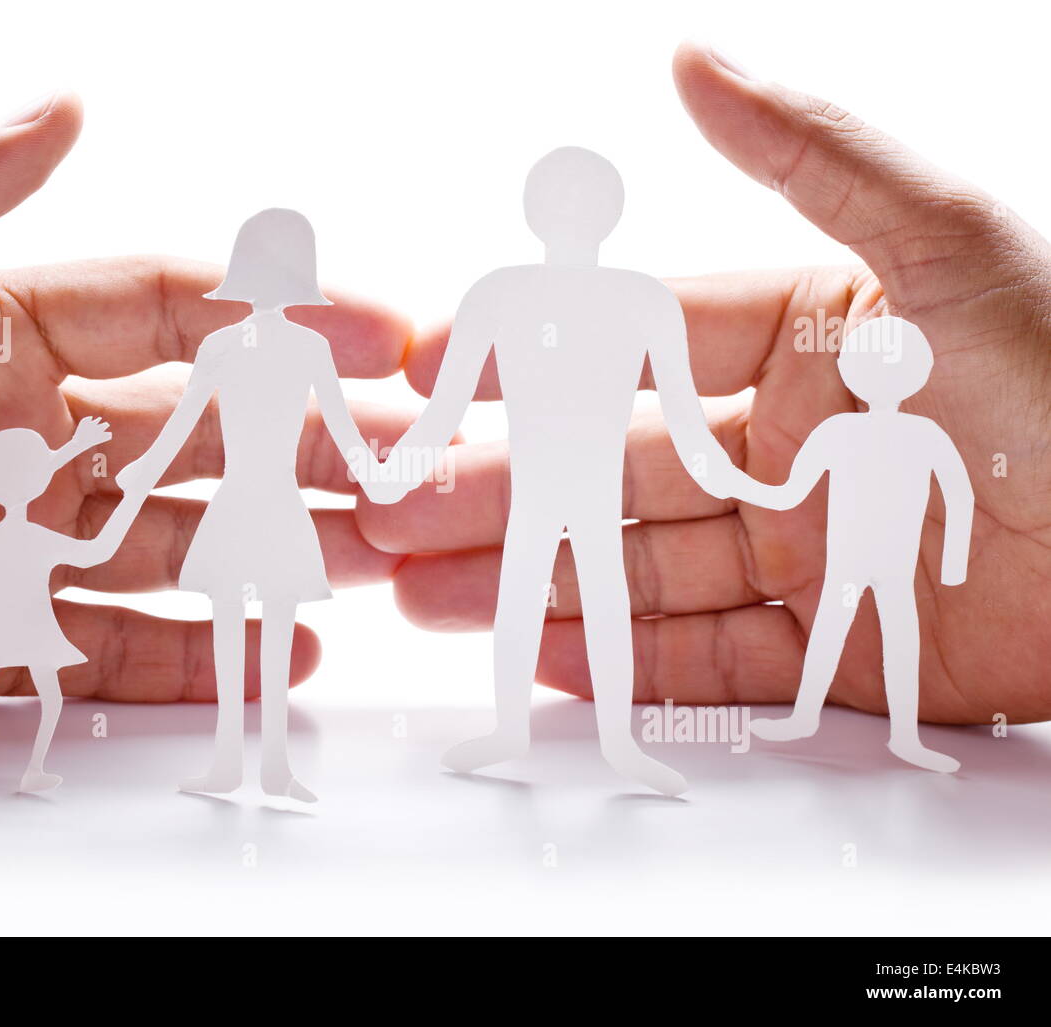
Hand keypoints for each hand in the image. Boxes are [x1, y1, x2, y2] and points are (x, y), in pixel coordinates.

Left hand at [0, 93, 411, 728]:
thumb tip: (61, 106)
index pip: (166, 312)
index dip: (279, 313)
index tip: (380, 332)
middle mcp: (19, 442)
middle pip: (200, 435)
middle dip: (310, 443)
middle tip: (408, 458)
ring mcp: (13, 549)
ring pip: (179, 544)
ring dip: (280, 549)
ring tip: (375, 552)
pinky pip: (117, 649)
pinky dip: (201, 657)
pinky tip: (278, 651)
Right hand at [357, 42, 1050, 724]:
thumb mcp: (953, 243)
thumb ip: (814, 154)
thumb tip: (692, 60)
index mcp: (803, 341)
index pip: (633, 347)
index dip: (533, 361)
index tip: (439, 370)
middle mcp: (790, 447)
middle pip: (613, 472)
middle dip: (497, 493)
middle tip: (395, 510)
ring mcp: (806, 552)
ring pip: (640, 569)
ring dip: (530, 580)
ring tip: (425, 590)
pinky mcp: (835, 650)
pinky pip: (708, 659)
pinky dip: (622, 662)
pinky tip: (537, 653)